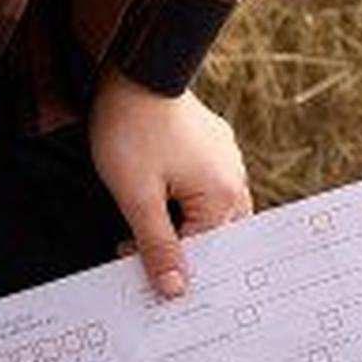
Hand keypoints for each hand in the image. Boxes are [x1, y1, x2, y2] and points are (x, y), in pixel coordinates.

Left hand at [88, 70, 250, 298]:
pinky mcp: (212, 143)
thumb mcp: (137, 196)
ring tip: (152, 229)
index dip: (165, 263)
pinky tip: (162, 198)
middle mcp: (234, 176)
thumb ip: (157, 245)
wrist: (133, 71)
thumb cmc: (132, 131)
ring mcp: (226, 157)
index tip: (128, 262)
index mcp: (223, 193)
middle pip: (217, 234)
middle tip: (144, 257)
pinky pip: (207, 184)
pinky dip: (188, 200)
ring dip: (187, 224)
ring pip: (213, 210)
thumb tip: (175, 290)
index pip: (203, 251)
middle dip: (184, 248)